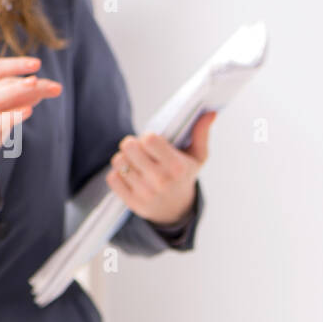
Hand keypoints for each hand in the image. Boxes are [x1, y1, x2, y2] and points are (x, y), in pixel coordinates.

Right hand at [0, 56, 61, 184]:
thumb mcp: (7, 110)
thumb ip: (23, 98)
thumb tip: (48, 87)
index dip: (16, 64)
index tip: (38, 64)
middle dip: (25, 80)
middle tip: (50, 83)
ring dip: (14, 90)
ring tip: (34, 85)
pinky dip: (10, 116)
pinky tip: (28, 112)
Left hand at [106, 111, 215, 225]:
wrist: (176, 210)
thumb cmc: (184, 176)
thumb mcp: (197, 156)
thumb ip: (201, 133)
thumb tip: (210, 112)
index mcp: (177, 167)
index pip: (149, 139)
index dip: (147, 137)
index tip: (152, 142)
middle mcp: (161, 181)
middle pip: (129, 147)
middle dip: (132, 144)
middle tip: (139, 150)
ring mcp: (145, 193)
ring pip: (119, 161)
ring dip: (124, 159)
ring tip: (135, 162)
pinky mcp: (132, 202)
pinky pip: (112, 178)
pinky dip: (118, 174)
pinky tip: (129, 175)